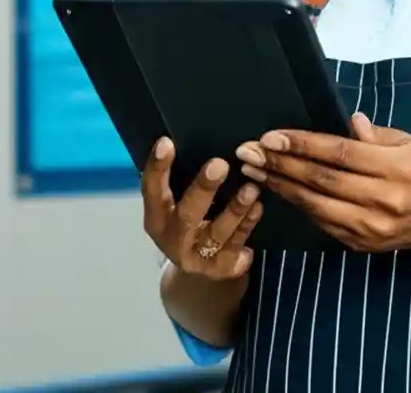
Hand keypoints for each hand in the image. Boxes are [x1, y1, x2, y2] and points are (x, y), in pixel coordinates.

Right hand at [142, 137, 262, 279]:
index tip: (166, 142)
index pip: (151, 190)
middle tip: (219, 164)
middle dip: (203, 189)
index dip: (157, 168)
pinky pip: (237, 245)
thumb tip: (195, 136)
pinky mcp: (221, 269)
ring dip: (235, 209)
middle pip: (187, 214)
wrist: (200, 274)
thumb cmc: (191, 223)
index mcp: (156, 218)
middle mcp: (172, 240)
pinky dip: (248, 225)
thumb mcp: (178, 207)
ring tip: (251, 187)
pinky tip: (258, 207)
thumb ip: (182, 182)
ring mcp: (197, 257)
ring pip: (217, 232)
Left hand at [235, 113, 410, 253]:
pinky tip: (276, 188)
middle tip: (247, 151)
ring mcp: (369, 227)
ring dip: (279, 186)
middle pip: (322, 180)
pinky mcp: (359, 243)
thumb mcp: (410, 143)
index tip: (272, 137)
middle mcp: (383, 201)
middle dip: (280, 165)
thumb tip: (350, 121)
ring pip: (315, 204)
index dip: (303, 145)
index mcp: (397, 169)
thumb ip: (377, 135)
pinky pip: (320, 221)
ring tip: (252, 170)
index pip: (341, 154)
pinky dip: (296, 204)